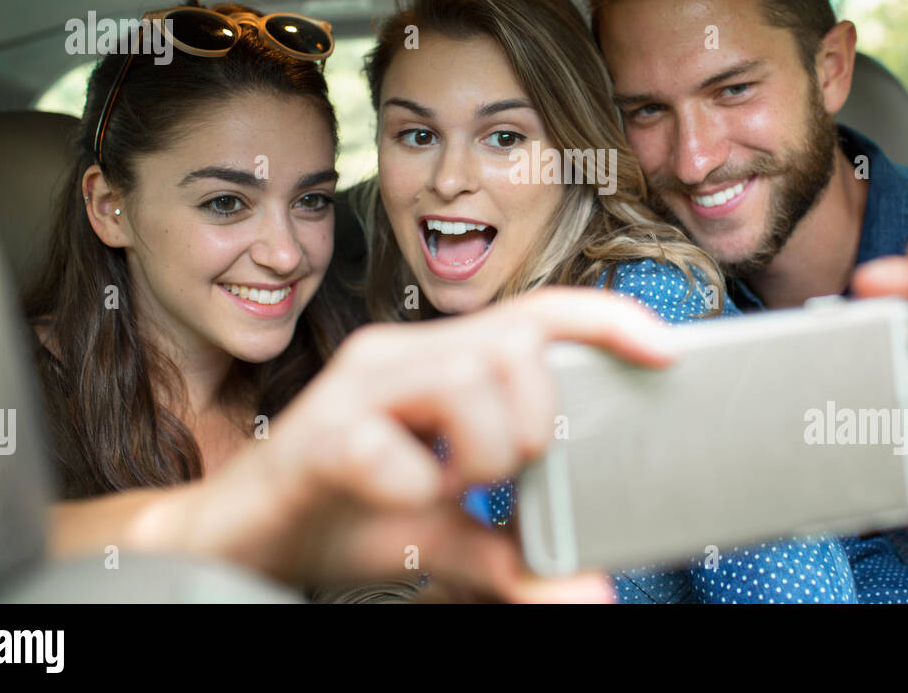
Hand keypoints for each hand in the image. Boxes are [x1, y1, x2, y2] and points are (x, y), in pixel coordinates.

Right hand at [146, 287, 670, 601]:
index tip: (662, 347)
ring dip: (481, 448)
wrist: (245, 539)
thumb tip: (585, 591)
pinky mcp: (319, 430)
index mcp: (435, 360)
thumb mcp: (445, 537)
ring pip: (467, 376)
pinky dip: (415, 489)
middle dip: (531, 418)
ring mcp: (355, 384)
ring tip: (451, 484)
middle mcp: (398, 354)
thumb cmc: (345, 512)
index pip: (534, 315)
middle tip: (500, 471)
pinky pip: (395, 450)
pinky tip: (395, 502)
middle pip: (512, 342)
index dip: (602, 319)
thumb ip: (512, 557)